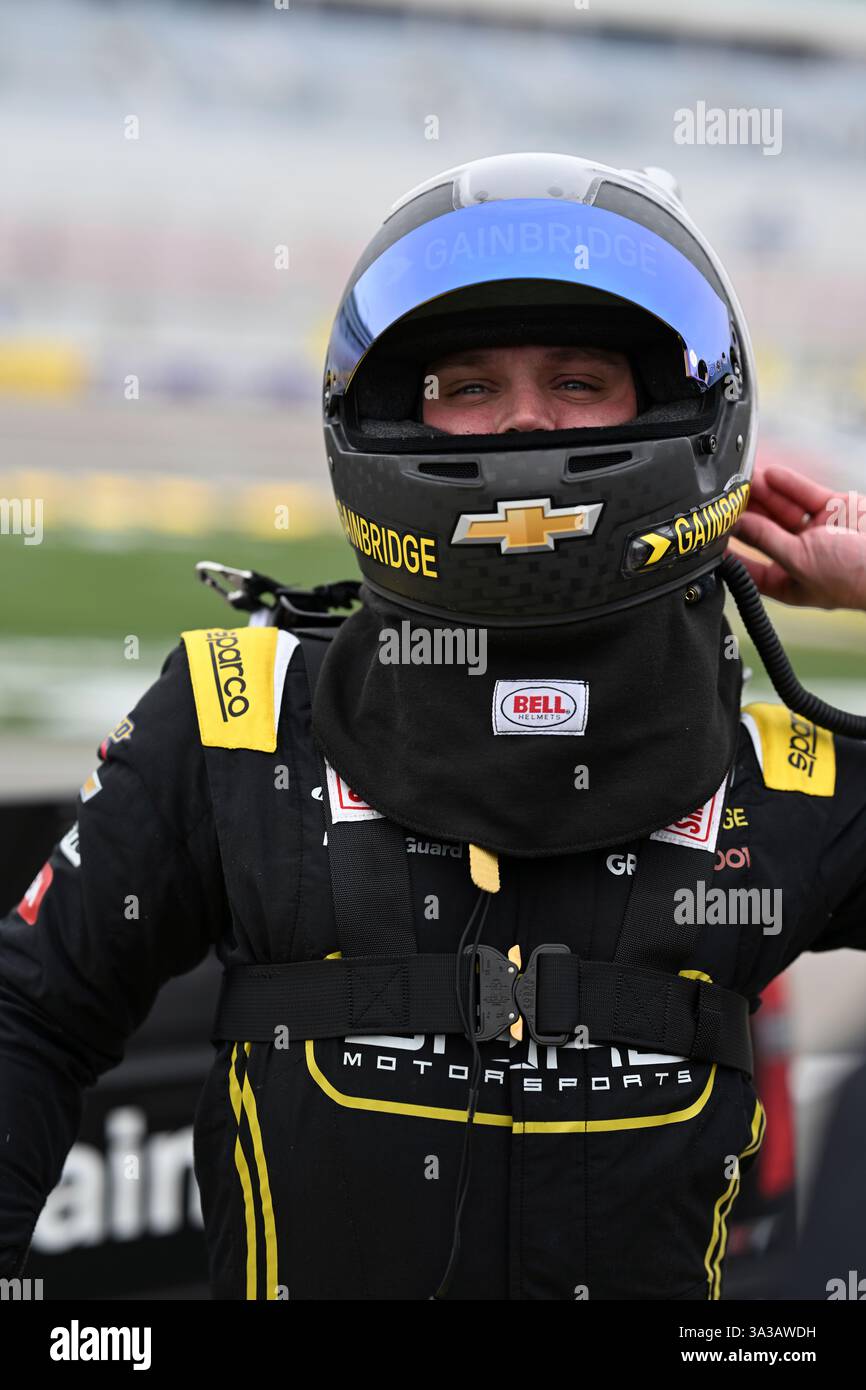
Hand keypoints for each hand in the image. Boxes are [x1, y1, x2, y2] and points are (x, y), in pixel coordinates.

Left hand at [731, 464, 865, 611]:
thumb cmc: (854, 576)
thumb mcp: (799, 560)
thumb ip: (767, 540)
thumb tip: (739, 525)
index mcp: (790, 583)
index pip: (751, 568)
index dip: (730, 554)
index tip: (710, 538)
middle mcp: (802, 557)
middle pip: (764, 532)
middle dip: (745, 515)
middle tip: (724, 498)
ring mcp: (819, 532)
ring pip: (783, 510)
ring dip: (764, 495)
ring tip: (742, 479)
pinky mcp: (835, 509)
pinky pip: (806, 494)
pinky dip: (789, 484)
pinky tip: (769, 475)